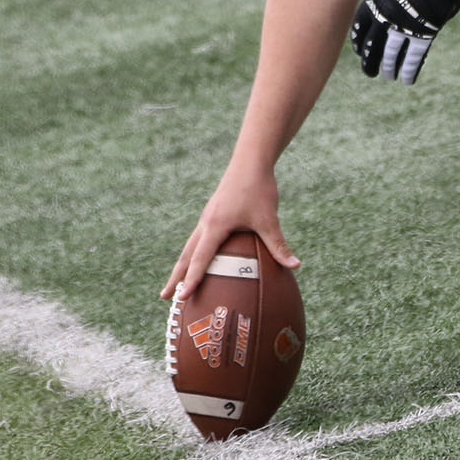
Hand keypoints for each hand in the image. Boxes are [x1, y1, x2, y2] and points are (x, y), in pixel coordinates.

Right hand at [161, 162, 296, 300]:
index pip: (200, 259)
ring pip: (189, 246)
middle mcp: (206, 223)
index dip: (191, 280)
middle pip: (186, 255)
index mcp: (215, 226)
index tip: (182, 298)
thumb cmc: (259, 188)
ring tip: (175, 283)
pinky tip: (199, 260)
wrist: (250, 161)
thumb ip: (278, 245)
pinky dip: (193, 253)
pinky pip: (199, 238)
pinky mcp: (213, 214)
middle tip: (164, 297)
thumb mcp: (269, 219)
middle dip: (176, 277)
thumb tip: (295, 265)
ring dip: (181, 265)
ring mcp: (208, 218)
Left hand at [347, 0, 459, 83]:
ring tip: (388, 76)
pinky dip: (410, 69)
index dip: (359, 42)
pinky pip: (415, 57)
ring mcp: (405, 27)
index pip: (361, 28)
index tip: (359, 51)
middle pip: (374, 46)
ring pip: (393, 54)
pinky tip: (407, 80)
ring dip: (390, 67)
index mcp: (375, 3)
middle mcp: (386, 19)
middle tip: (369, 72)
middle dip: (370, 61)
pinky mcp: (424, 33)